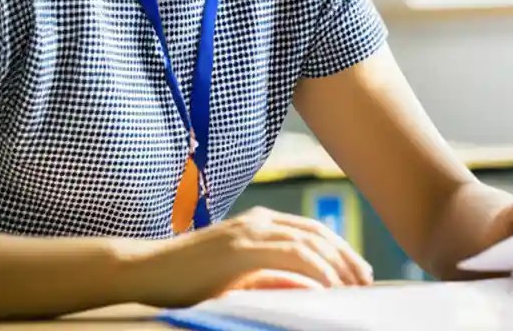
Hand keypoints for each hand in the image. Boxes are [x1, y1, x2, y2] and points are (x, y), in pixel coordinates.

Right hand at [127, 206, 373, 307]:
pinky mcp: (240, 247)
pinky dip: (315, 269)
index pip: (312, 232)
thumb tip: (308, 291)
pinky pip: (290, 255)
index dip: (340, 250)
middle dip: (347, 257)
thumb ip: (271, 279)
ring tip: (354, 285)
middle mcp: (260, 220)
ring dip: (337, 264)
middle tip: (366, 280)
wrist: (145, 270)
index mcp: (261, 223)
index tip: (359, 271)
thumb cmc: (188, 280)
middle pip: (318, 234)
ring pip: (309, 241)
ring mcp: (250, 231)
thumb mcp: (238, 278)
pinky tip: (330, 285)